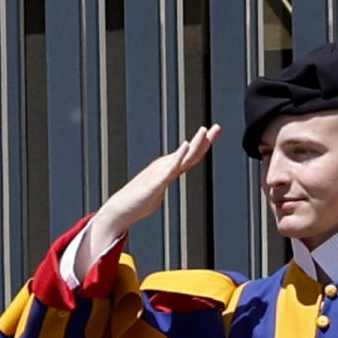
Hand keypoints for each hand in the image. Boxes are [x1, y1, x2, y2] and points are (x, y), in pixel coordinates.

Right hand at [81, 124, 223, 266]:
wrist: (119, 210)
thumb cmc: (136, 203)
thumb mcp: (154, 193)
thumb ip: (159, 187)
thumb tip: (159, 188)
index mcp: (166, 169)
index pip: (190, 155)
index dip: (204, 144)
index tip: (214, 133)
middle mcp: (164, 167)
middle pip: (190, 153)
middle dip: (205, 140)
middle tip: (218, 127)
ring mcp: (160, 173)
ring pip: (183, 157)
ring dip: (195, 143)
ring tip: (204, 130)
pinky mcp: (156, 181)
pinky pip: (170, 167)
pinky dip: (179, 155)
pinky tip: (186, 145)